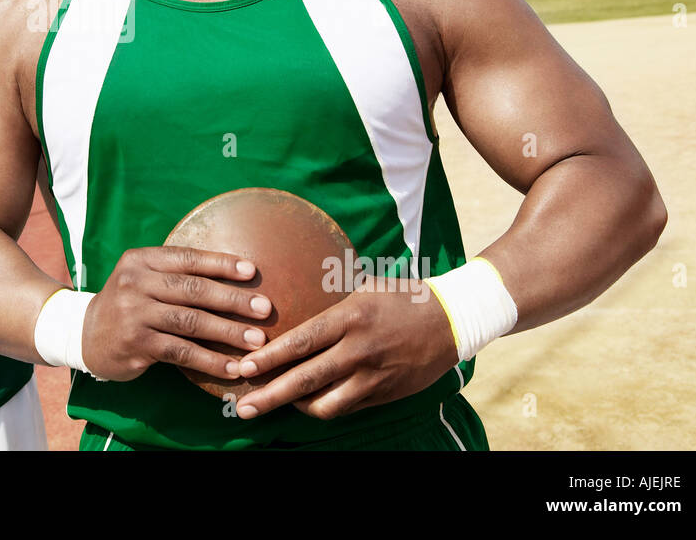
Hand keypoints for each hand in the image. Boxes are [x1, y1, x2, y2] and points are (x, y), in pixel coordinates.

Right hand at [80, 246, 272, 381]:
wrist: (84, 335)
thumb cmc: (129, 304)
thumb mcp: (144, 280)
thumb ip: (177, 275)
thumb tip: (235, 279)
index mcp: (140, 260)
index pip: (187, 258)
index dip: (221, 264)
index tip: (253, 271)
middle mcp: (134, 283)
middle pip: (193, 289)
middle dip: (233, 300)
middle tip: (265, 309)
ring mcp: (133, 314)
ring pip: (190, 321)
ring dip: (227, 332)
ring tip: (257, 341)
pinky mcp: (135, 344)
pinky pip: (181, 351)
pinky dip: (210, 360)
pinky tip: (231, 367)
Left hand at [233, 277, 456, 419]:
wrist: (452, 321)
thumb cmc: (402, 297)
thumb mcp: (363, 288)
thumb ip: (330, 303)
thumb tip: (292, 304)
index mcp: (350, 318)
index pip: (301, 342)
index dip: (270, 358)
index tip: (245, 367)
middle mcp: (359, 350)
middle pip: (306, 379)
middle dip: (270, 395)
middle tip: (243, 406)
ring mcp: (373, 376)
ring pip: (326, 404)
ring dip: (295, 407)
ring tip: (273, 403)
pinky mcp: (384, 393)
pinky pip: (346, 407)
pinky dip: (323, 406)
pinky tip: (307, 403)